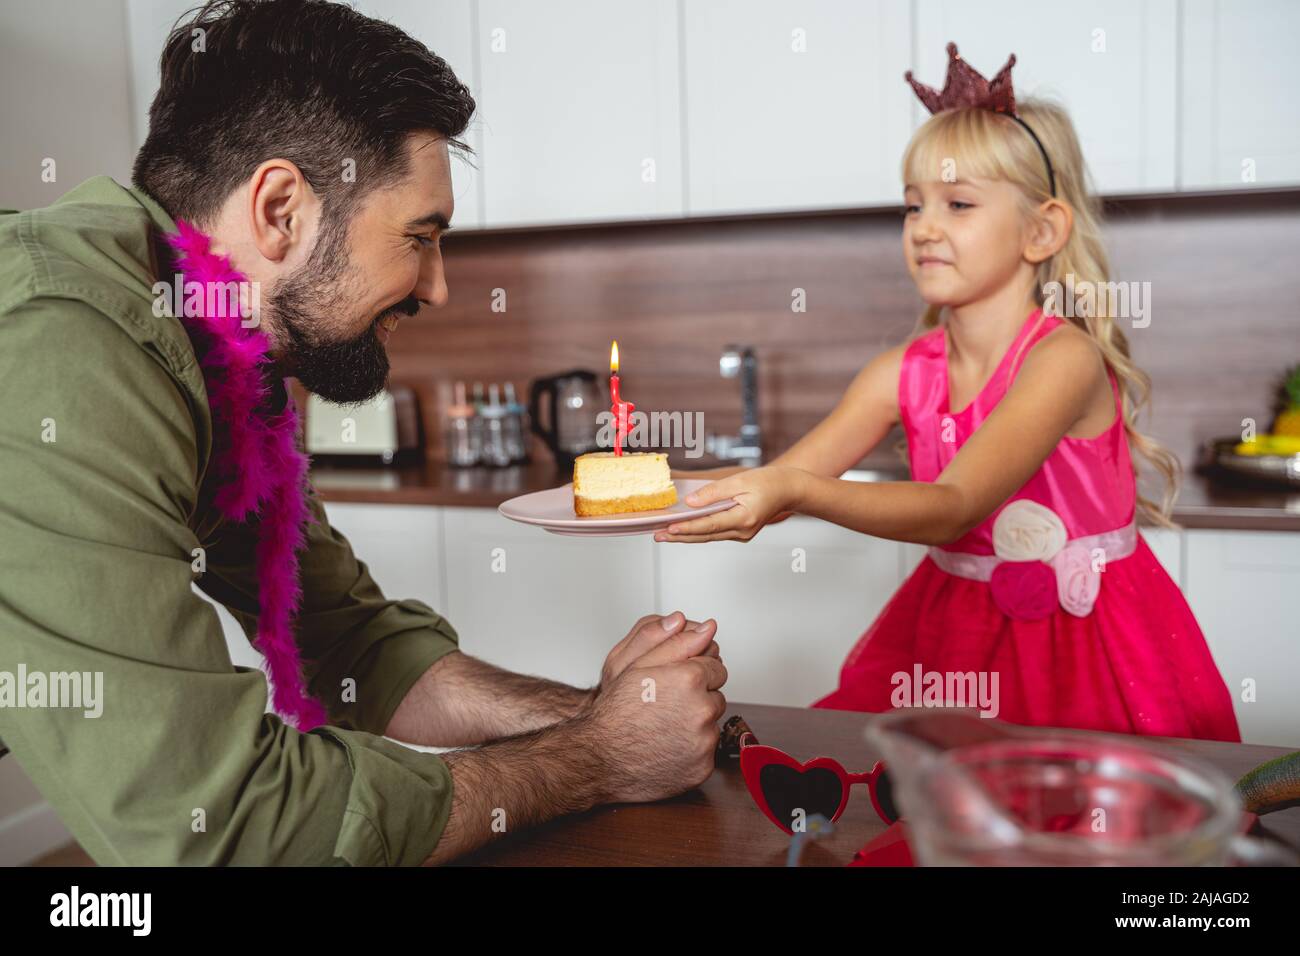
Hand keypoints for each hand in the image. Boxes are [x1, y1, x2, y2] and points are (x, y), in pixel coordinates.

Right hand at [582, 623, 728, 803]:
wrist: (599, 758)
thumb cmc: (615, 711)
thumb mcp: (638, 664)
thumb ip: (677, 642)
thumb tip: (707, 628)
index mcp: (690, 678)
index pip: (716, 668)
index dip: (694, 675)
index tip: (674, 686)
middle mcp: (702, 709)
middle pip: (716, 696)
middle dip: (697, 699)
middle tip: (665, 707)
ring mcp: (704, 741)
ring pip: (712, 725)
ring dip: (696, 725)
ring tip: (663, 728)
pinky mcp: (703, 767)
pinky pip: (707, 752)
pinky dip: (692, 750)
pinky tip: (667, 747)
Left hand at [655, 465, 808, 542]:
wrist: (789, 490)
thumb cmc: (768, 482)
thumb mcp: (739, 481)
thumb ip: (714, 492)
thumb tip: (691, 503)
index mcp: (744, 518)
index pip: (709, 525)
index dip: (687, 528)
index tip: (669, 529)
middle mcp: (742, 531)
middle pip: (705, 536)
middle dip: (679, 536)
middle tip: (657, 535)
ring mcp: (742, 534)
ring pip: (709, 537)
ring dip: (686, 536)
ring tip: (664, 534)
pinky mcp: (740, 532)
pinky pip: (715, 533)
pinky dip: (699, 532)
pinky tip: (684, 530)